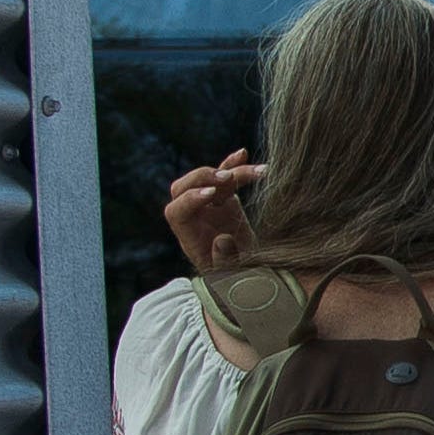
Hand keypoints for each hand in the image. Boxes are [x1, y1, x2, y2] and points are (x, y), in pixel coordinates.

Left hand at [164, 150, 261, 273]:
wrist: (247, 276)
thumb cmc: (236, 281)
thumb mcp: (232, 278)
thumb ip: (224, 261)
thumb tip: (221, 239)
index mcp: (189, 236)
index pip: (176, 210)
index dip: (190, 198)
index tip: (213, 194)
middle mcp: (194, 217)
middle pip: (182, 187)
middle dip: (203, 178)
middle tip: (227, 179)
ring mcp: (209, 206)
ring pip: (210, 179)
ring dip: (230, 171)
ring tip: (257, 172)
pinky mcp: (225, 200)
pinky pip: (225, 178)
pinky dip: (232, 166)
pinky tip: (243, 154)